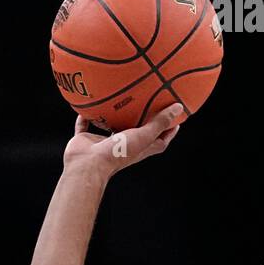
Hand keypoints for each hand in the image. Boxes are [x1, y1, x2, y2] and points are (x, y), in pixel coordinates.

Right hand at [63, 107, 183, 178]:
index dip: (169, 132)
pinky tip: (88, 105)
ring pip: (111, 128)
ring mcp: (104, 144)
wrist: (88, 164)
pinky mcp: (87, 140)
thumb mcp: (144, 136)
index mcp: (138, 149)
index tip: (176, 119)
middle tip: (149, 103)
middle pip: (136, 134)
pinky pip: (85, 125)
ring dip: (115, 117)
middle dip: (143, 121)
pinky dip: (86, 117)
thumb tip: (178, 108)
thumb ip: (159, 123)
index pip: (159, 142)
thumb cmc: (117, 154)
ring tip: (119, 100)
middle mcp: (123, 147)